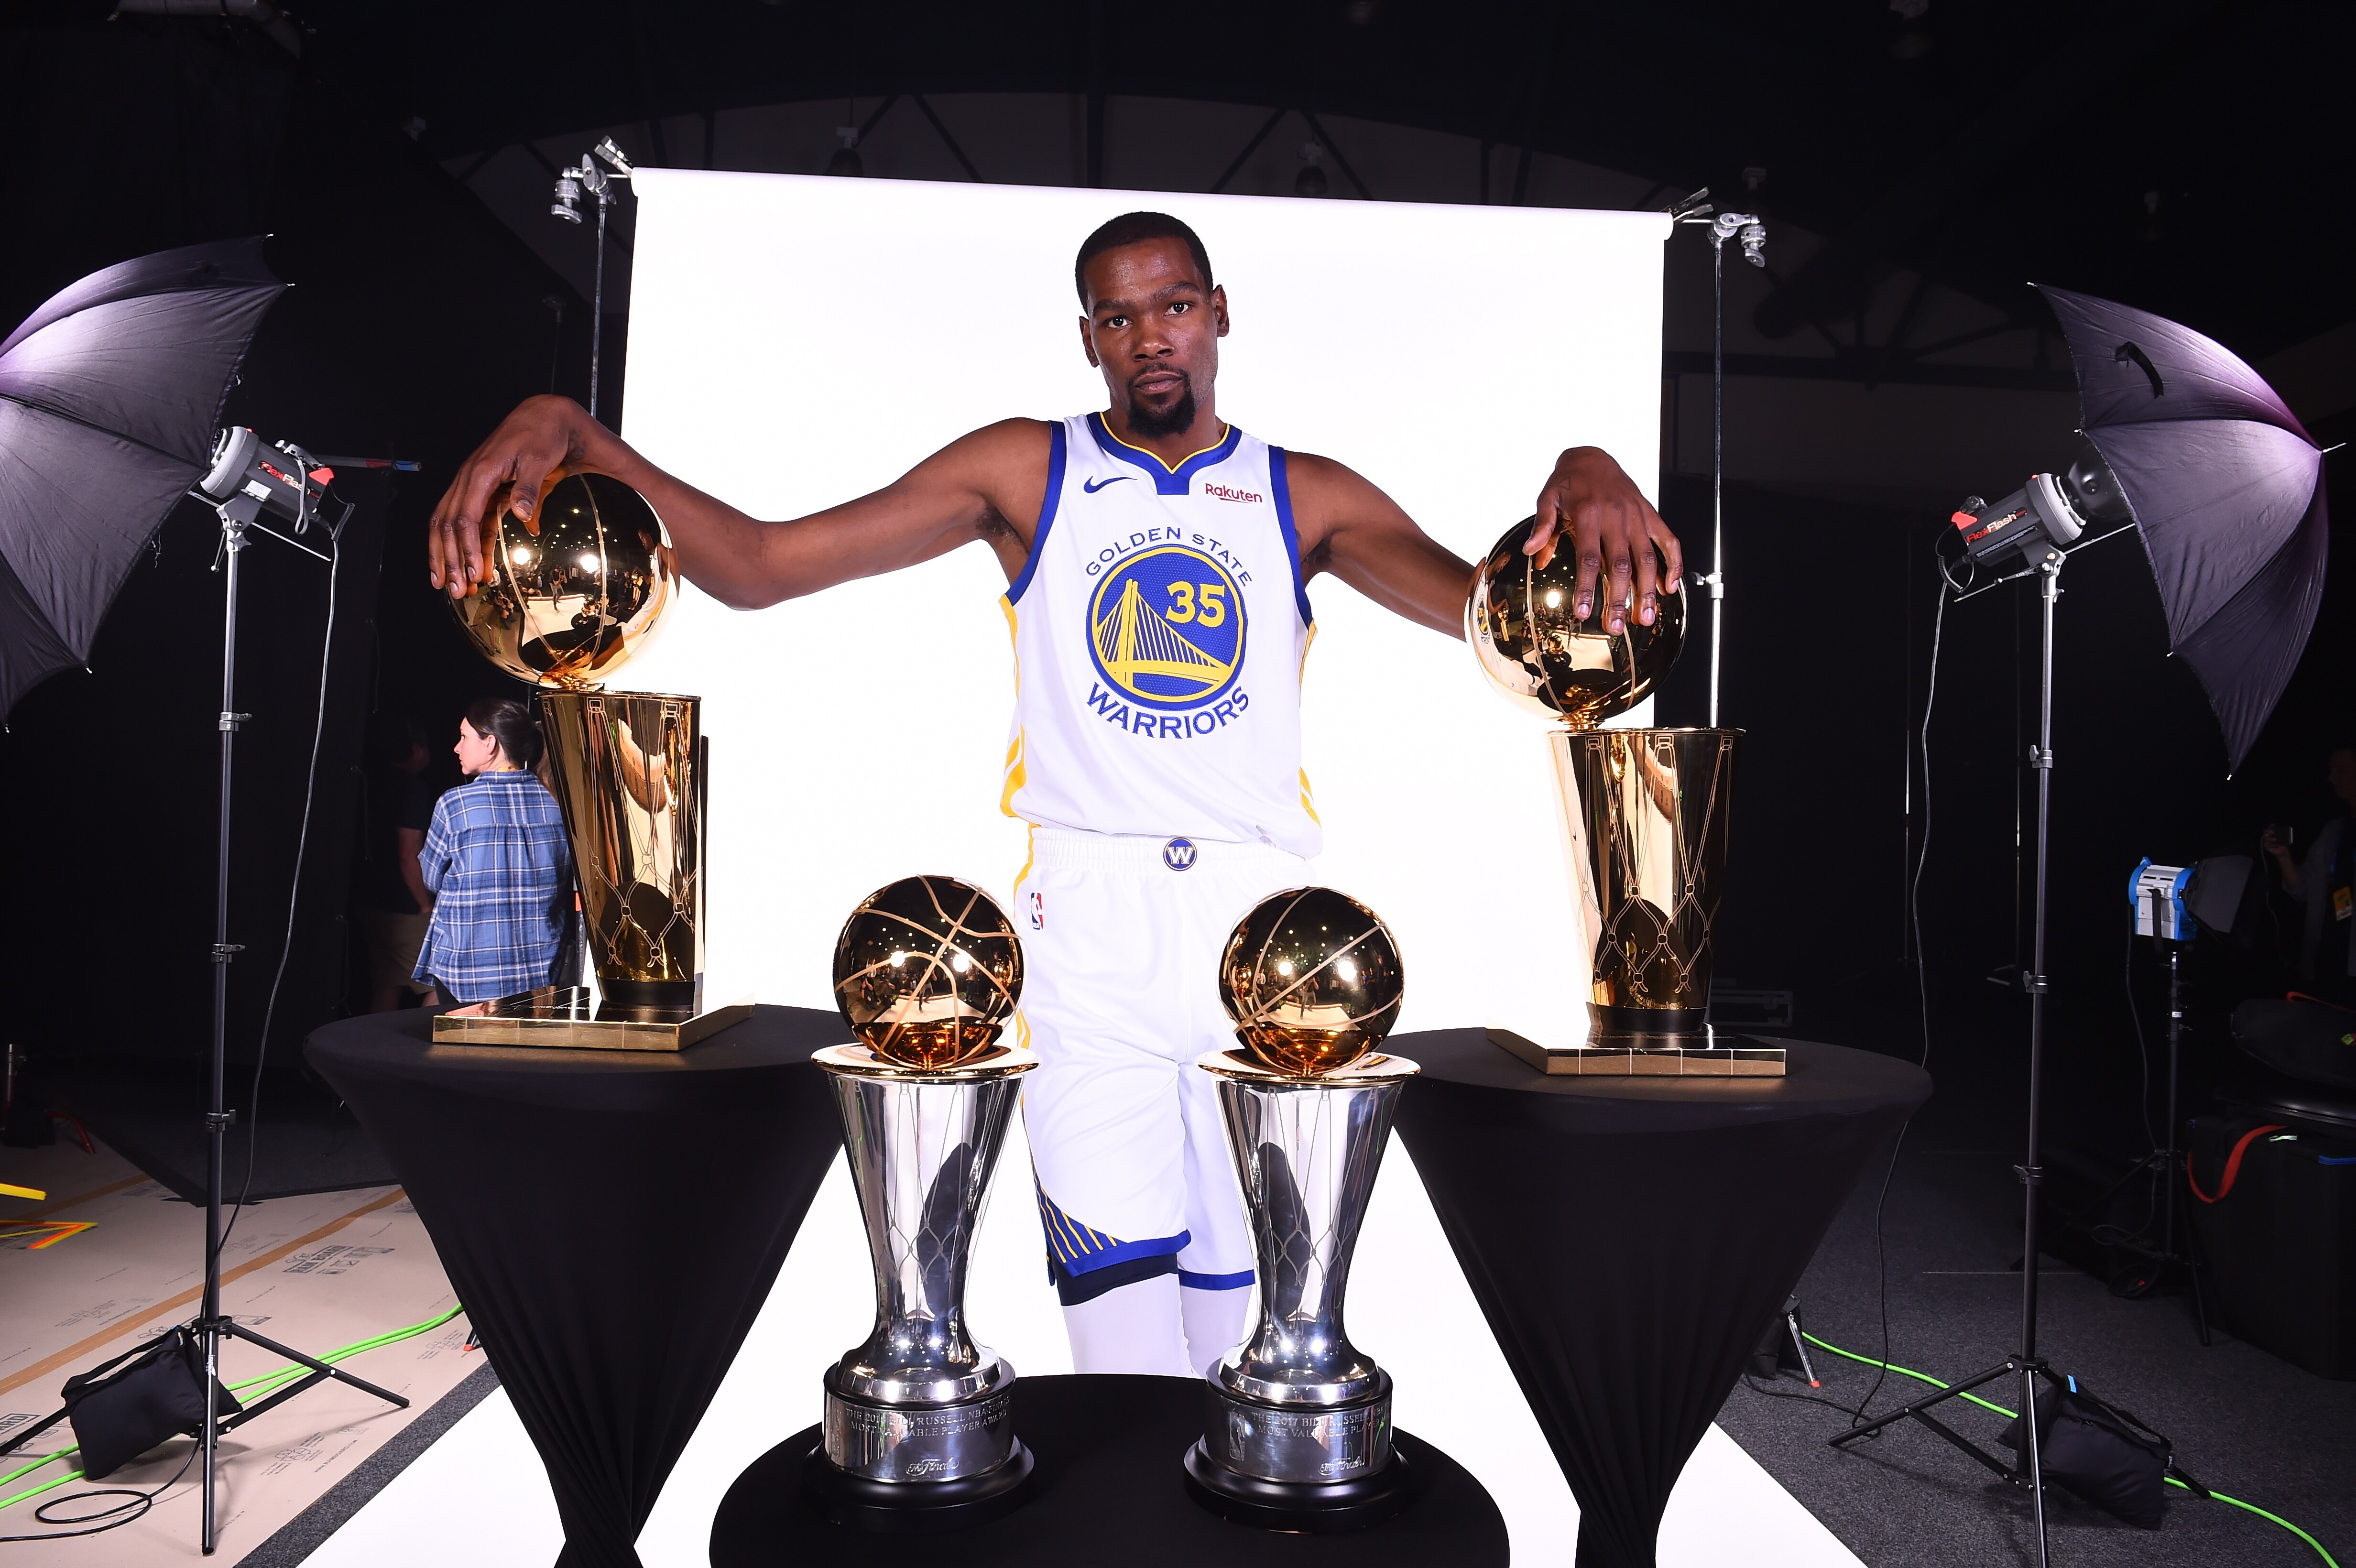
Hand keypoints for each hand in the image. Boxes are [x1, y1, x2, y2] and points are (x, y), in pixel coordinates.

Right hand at [428, 396, 602, 597]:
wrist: (543, 415)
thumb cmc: (543, 436)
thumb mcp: (540, 459)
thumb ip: (528, 487)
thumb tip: (521, 513)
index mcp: (481, 473)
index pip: (466, 518)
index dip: (467, 548)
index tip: (473, 573)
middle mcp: (468, 478)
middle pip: (448, 525)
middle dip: (450, 559)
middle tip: (456, 591)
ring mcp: (469, 482)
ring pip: (445, 523)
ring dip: (444, 555)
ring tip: (446, 585)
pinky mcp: (476, 487)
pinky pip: (456, 517)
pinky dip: (452, 542)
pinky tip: (452, 562)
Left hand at [1527, 447, 1683, 633]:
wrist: (1592, 456)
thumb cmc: (1568, 482)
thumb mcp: (1548, 499)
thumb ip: (1542, 527)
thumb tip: (1533, 553)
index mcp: (1588, 514)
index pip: (1588, 558)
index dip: (1586, 587)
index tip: (1582, 612)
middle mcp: (1616, 516)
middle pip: (1620, 564)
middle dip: (1619, 598)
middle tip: (1617, 627)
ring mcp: (1636, 516)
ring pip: (1646, 558)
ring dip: (1647, 590)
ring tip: (1645, 617)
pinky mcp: (1650, 514)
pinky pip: (1667, 540)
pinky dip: (1672, 563)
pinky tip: (1669, 588)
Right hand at [2262, 825, 2290, 861]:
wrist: (2283, 851)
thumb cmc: (2283, 843)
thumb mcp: (2283, 838)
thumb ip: (2282, 834)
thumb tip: (2282, 831)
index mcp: (2272, 833)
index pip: (2269, 828)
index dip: (2270, 826)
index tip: (2273, 825)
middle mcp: (2268, 836)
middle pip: (2265, 832)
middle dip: (2268, 831)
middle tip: (2272, 832)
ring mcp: (2266, 841)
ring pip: (2265, 838)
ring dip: (2270, 839)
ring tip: (2275, 839)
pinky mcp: (2266, 846)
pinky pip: (2266, 844)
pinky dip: (2271, 845)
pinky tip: (2275, 845)